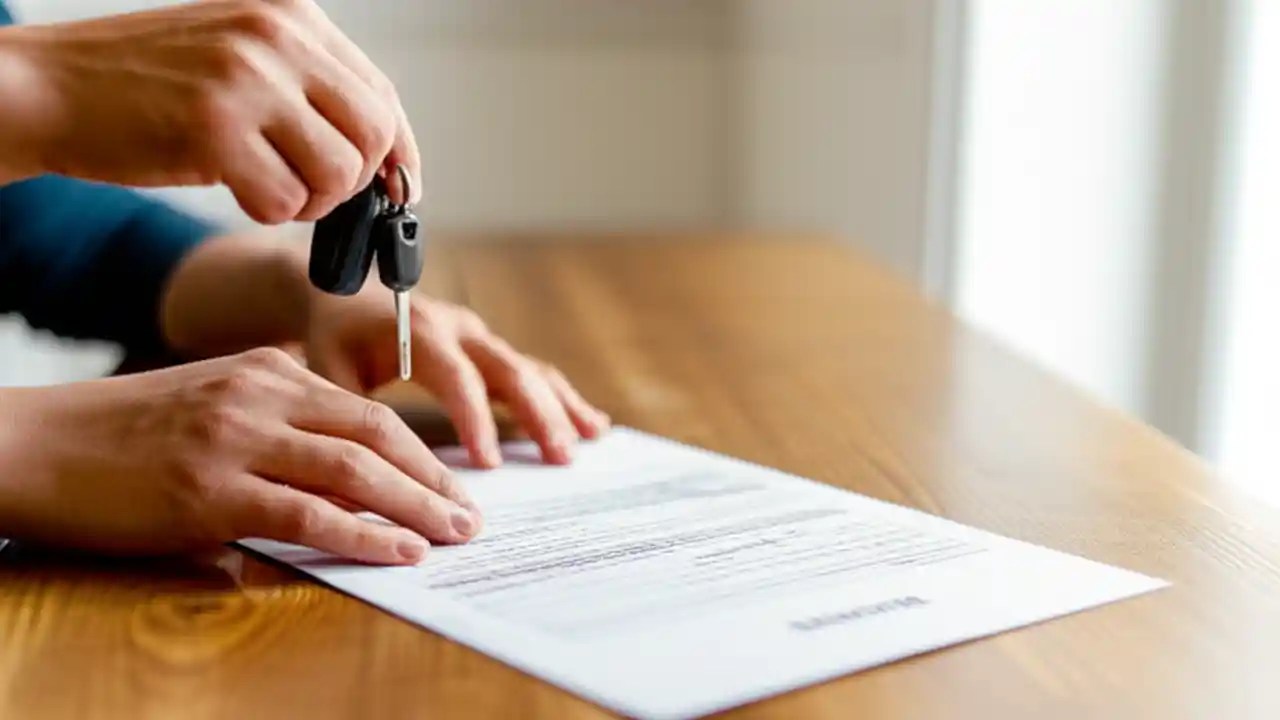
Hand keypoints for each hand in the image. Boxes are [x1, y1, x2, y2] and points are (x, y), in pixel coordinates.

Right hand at [0, 0, 418, 219]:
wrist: (51, 87)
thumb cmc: (148, 85)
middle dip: (356, 180)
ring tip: (269, 185)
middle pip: (375, 134)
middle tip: (314, 191)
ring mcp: (246, 79)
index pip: (382, 93)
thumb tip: (389, 159)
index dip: (399, 152)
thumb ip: (310, 90)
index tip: (401, 189)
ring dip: (311, 200)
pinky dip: (269, 212)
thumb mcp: (241, 58)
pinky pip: (286, 201)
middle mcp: (277, 38)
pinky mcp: (215, 128)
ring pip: (339, 173)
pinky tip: (236, 190)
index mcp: (292, 15)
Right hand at [0, 348, 478, 563]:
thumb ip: (275, 414)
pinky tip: (400, 552)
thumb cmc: (124, 431)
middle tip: (471, 515)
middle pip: (375, 436)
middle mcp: (262, 396)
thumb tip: (335, 454)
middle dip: (432, 479)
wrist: (36, 442)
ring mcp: (237, 440)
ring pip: (354, 473)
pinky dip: (363, 536)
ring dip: (415, 508)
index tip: (452, 482)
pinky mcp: (211, 490)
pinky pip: (307, 516)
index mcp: (269, 371)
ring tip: (455, 535)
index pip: (367, 412)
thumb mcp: (212, 398)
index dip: (419, 450)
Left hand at [307, 288, 610, 467]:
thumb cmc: (333, 336)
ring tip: (589, 440)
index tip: (487, 464)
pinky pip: (533, 372)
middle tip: (561, 457)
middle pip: (510, 370)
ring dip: (560, 406)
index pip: (458, 377)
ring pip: (530, 369)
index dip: (475, 419)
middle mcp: (460, 329)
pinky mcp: (489, 350)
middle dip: (539, 413)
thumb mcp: (328, 370)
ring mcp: (480, 338)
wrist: (342, 293)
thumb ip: (351, 412)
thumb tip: (364, 468)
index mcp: (421, 332)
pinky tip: (593, 424)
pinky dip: (562, 398)